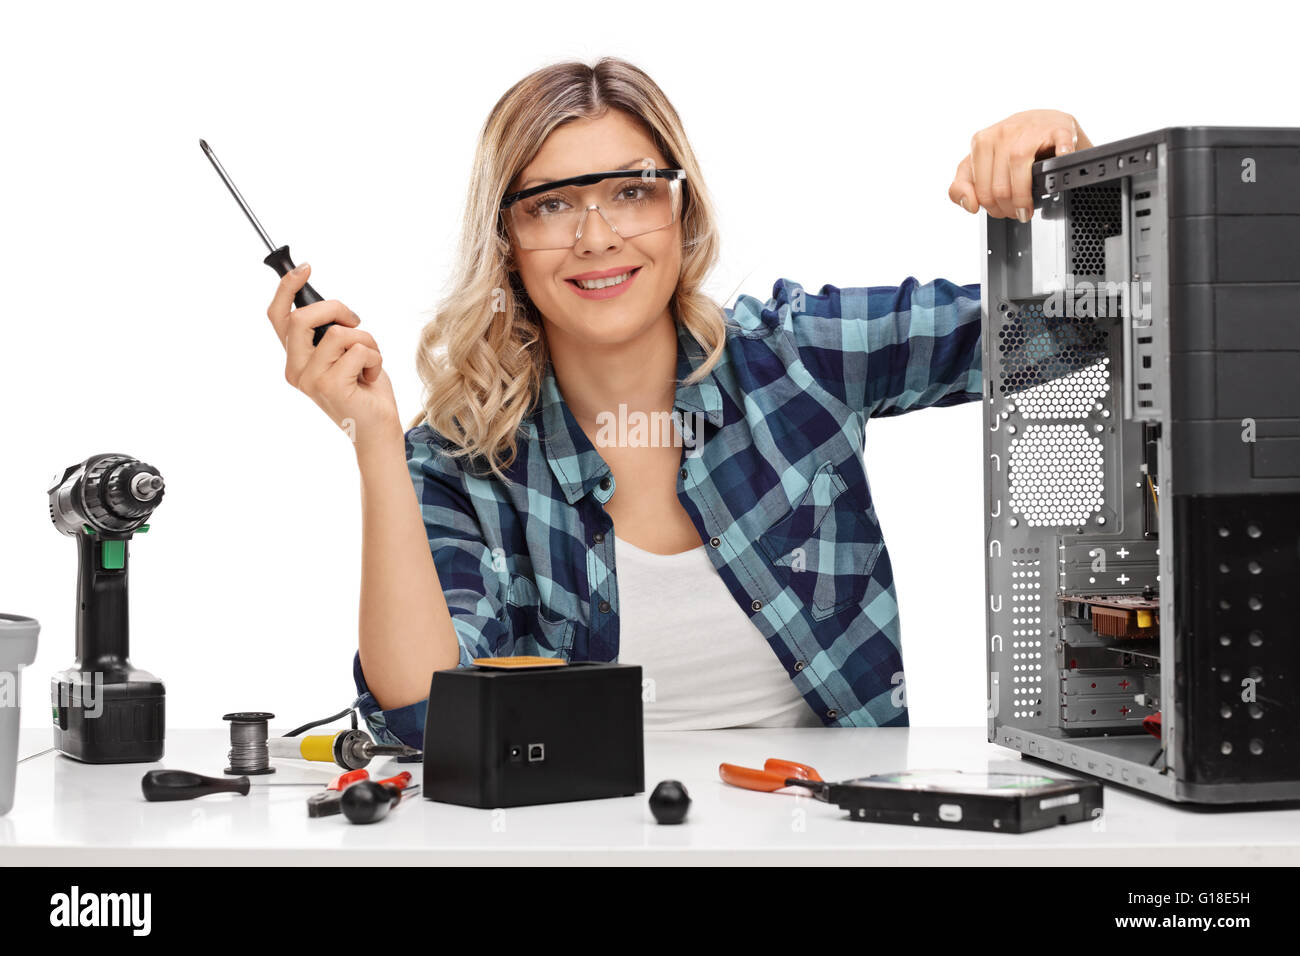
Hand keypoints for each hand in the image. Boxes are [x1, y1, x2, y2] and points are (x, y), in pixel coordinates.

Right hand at [266, 263, 401, 449]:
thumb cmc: (364, 388)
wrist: (377, 429)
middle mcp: (296, 370)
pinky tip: (372, 376)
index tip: (305, 268)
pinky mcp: (330, 387)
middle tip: (356, 321)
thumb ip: (329, 332)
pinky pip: (358, 350)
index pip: (278, 316)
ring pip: (338, 333)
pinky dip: (375, 357)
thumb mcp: (343, 354)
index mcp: (295, 359)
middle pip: (302, 317)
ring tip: (369, 360)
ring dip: (365, 340)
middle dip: (336, 308)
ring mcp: (310, 380)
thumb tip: (328, 305)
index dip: (287, 288)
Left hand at [949, 110, 1092, 220]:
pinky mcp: (1058, 128)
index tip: (1001, 212)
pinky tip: (1056, 170)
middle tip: (1016, 213)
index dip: (991, 208)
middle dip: (1008, 208)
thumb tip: (969, 204)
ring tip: (1027, 209)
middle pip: (1000, 186)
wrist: (1045, 123)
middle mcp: (1003, 133)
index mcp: (981, 142)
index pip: (981, 188)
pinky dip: (1059, 158)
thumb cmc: (1013, 145)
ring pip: (1019, 171)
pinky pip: (1059, 144)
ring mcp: (1030, 129)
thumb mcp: (979, 164)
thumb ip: (962, 184)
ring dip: (1024, 198)